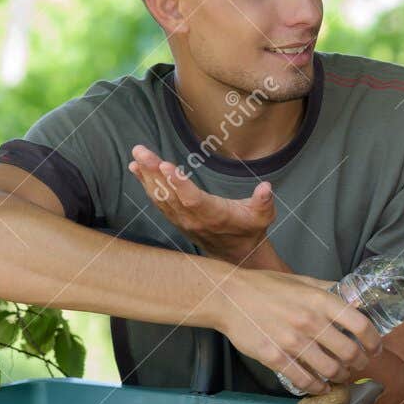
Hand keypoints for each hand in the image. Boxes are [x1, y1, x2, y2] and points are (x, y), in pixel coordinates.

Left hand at [129, 144, 274, 263]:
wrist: (236, 252)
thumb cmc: (250, 228)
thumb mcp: (263, 216)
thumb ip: (263, 201)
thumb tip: (266, 187)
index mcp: (214, 215)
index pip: (193, 199)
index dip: (179, 184)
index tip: (166, 166)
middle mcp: (193, 218)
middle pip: (170, 194)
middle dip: (154, 172)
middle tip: (142, 152)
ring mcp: (181, 219)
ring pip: (160, 196)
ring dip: (147, 175)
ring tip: (137, 154)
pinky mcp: (175, 218)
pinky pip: (157, 200)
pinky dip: (146, 184)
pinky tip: (136, 169)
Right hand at [216, 269, 381, 393]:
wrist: (229, 297)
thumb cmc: (265, 287)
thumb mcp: (302, 280)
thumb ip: (329, 291)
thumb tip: (356, 299)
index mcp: (320, 300)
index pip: (360, 325)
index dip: (373, 342)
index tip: (374, 348)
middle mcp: (310, 321)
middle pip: (349, 353)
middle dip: (359, 363)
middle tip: (358, 365)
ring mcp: (292, 341)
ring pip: (330, 370)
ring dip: (340, 377)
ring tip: (340, 376)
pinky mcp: (274, 357)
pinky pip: (304, 380)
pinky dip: (317, 387)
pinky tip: (320, 387)